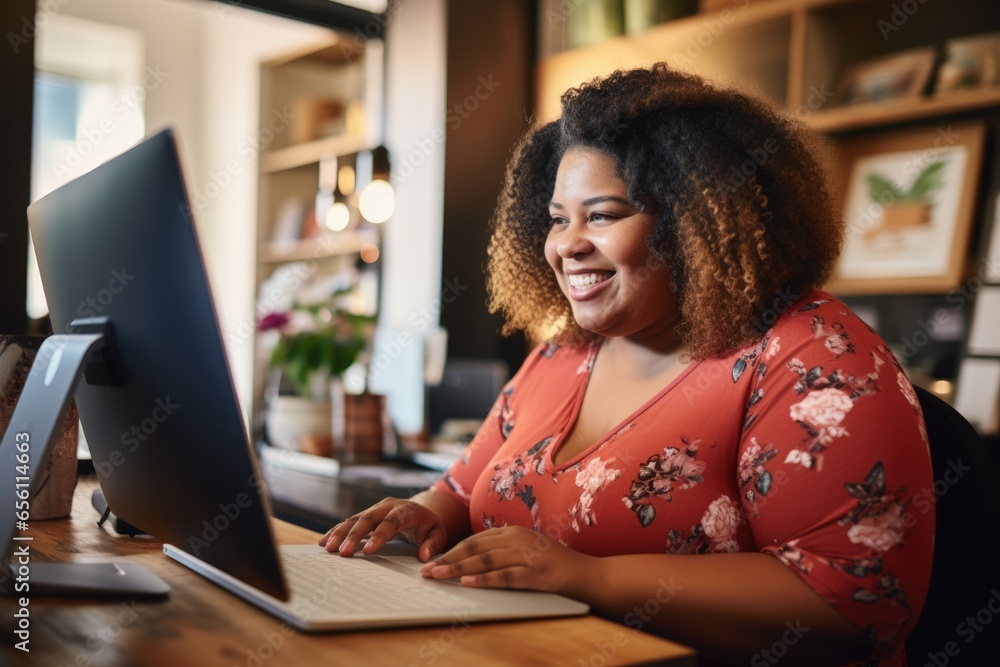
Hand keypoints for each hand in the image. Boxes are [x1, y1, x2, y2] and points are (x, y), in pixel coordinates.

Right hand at [318, 497, 446, 560]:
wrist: (422, 510)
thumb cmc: (429, 526)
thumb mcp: (438, 534)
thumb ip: (433, 544)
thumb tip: (424, 557)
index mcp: (406, 510)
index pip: (391, 522)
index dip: (379, 535)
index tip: (368, 551)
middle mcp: (387, 506)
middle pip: (368, 519)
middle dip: (353, 535)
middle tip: (342, 552)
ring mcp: (374, 509)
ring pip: (354, 519)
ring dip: (340, 533)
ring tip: (327, 547)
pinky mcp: (366, 515)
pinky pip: (349, 522)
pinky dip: (336, 531)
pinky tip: (324, 541)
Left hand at [419, 526, 594, 597]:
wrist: (587, 573)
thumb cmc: (554, 564)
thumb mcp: (526, 550)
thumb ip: (503, 550)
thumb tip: (472, 561)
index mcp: (513, 532)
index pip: (475, 541)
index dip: (452, 551)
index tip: (432, 561)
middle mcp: (518, 540)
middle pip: (475, 549)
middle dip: (448, 559)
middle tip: (426, 571)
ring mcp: (528, 556)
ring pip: (485, 562)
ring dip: (458, 569)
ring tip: (438, 575)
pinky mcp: (536, 574)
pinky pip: (506, 576)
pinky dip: (485, 580)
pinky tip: (468, 583)